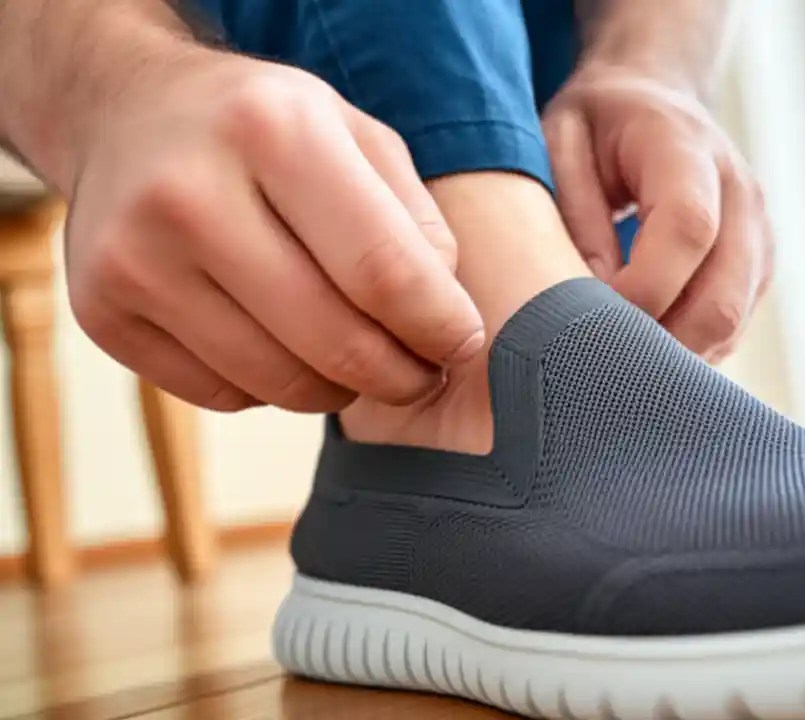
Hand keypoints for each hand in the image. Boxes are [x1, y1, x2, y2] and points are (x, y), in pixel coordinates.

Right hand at [65, 49, 482, 411]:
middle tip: (421, 373)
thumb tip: (448, 327)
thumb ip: (418, 223)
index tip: (463, 346)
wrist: (127, 114)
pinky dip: (270, 386)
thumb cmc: (268, 132)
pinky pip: (225, 397)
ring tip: (354, 354)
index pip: (384, 271)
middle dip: (401, 375)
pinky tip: (277, 341)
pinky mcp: (102, 315)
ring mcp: (133, 260)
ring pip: (280, 384)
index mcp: (273, 131)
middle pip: (335, 341)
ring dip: (339, 388)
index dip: (439, 328)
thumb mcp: (356, 136)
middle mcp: (189, 194)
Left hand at [543, 67, 773, 360]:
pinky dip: (689, 349)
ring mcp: (758, 231)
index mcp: (685, 147)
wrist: (655, 95)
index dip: (643, 287)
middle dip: (658, 343)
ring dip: (673, 354)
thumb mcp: (560, 143)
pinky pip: (732, 327)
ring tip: (616, 357)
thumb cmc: (599, 122)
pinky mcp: (758, 265)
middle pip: (721, 295)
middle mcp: (738, 190)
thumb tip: (592, 297)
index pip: (688, 228)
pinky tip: (643, 344)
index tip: (587, 318)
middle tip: (597, 360)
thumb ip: (575, 214)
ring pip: (731, 322)